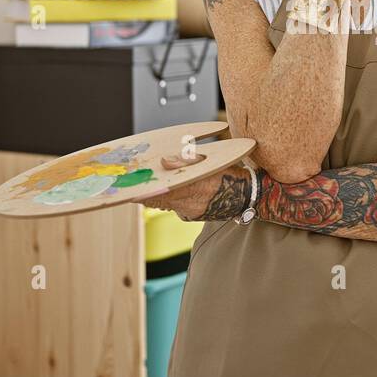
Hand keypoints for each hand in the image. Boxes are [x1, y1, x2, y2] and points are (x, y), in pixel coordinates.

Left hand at [132, 164, 255, 221]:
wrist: (247, 196)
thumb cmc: (230, 174)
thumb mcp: (212, 160)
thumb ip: (187, 160)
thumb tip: (164, 161)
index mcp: (196, 186)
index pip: (163, 189)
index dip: (144, 188)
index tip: (130, 185)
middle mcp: (191, 203)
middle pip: (159, 199)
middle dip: (144, 192)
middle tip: (130, 184)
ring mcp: (191, 212)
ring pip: (164, 204)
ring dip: (154, 196)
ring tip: (142, 188)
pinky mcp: (192, 216)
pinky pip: (174, 207)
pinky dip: (167, 199)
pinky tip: (166, 192)